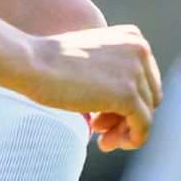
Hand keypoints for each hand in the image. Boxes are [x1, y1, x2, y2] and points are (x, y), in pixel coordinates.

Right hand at [19, 25, 161, 149]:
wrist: (32, 64)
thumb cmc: (49, 62)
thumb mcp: (90, 58)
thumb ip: (113, 71)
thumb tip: (130, 105)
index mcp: (133, 37)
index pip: (146, 79)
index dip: (127, 101)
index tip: (101, 115)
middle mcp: (140, 49)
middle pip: (149, 96)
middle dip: (126, 116)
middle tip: (98, 127)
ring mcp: (136, 72)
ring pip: (146, 113)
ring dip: (124, 130)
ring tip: (100, 138)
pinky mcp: (129, 94)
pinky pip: (143, 126)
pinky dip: (130, 140)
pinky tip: (104, 144)